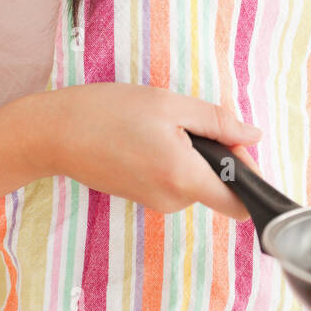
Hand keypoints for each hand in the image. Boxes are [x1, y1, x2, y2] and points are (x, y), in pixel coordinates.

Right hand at [39, 82, 263, 220]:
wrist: (56, 133)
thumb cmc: (111, 112)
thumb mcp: (171, 105)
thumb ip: (218, 123)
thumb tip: (254, 137)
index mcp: (183, 180)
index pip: (239, 204)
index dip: (249, 174)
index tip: (235, 144)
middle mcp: (172, 201)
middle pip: (220, 188)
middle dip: (217, 155)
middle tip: (189, 122)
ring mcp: (156, 203)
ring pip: (197, 182)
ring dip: (194, 154)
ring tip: (162, 127)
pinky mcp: (143, 198)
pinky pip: (177, 181)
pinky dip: (175, 160)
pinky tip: (149, 138)